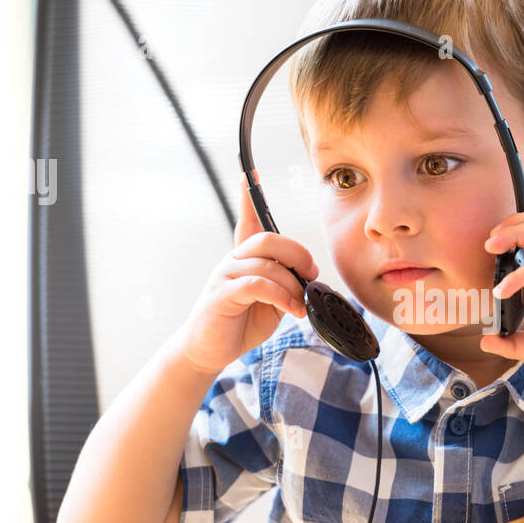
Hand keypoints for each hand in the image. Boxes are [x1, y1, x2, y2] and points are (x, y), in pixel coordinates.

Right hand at [173, 172, 319, 374]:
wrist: (211, 349)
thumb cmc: (241, 322)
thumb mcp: (273, 302)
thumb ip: (287, 285)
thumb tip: (309, 280)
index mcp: (245, 258)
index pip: (247, 221)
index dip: (248, 197)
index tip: (251, 172)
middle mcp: (232, 261)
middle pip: (268, 239)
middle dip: (297, 254)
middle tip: (311, 275)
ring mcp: (224, 276)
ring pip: (267, 265)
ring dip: (292, 286)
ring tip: (301, 305)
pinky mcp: (221, 295)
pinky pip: (256, 285)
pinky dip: (280, 295)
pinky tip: (292, 309)